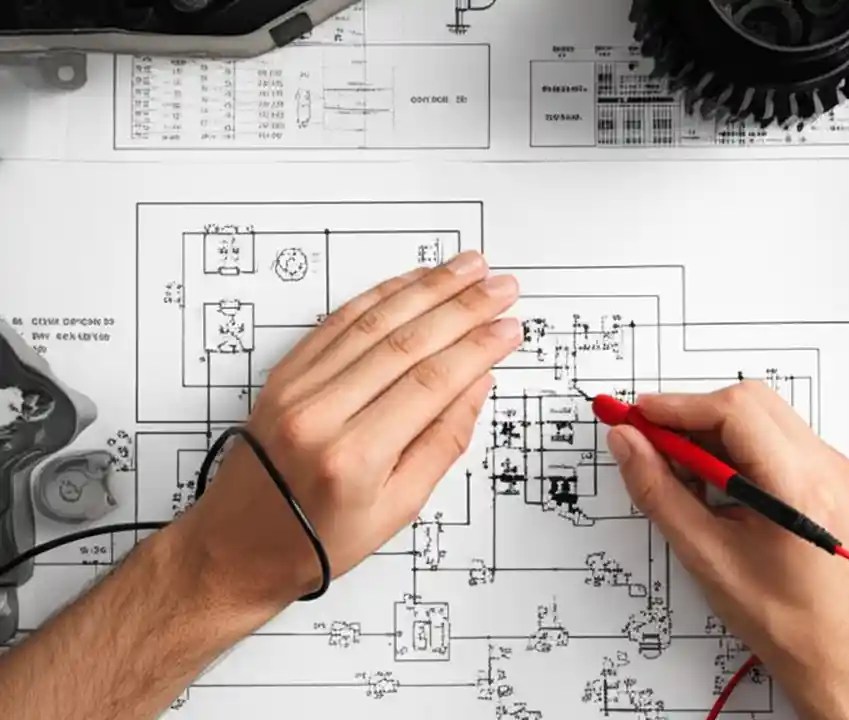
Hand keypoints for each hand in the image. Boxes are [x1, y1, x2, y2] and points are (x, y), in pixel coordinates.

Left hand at [171, 251, 520, 612]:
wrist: (236, 547)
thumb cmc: (315, 541)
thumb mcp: (397, 509)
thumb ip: (442, 443)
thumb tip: (476, 384)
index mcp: (353, 458)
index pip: (431, 384)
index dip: (476, 349)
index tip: (509, 327)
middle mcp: (320, 415)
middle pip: (406, 344)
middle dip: (462, 308)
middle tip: (501, 287)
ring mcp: (296, 389)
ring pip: (374, 322)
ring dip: (427, 288)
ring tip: (468, 268)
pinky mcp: (284, 374)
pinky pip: (339, 321)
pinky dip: (380, 295)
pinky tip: (413, 280)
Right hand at [607, 381, 848, 719]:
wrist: (834, 650)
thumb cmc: (780, 617)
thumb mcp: (706, 555)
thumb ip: (660, 491)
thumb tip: (628, 444)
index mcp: (800, 488)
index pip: (735, 412)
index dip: (679, 407)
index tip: (637, 417)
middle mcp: (828, 468)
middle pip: (751, 403)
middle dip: (694, 416)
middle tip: (651, 440)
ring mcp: (837, 469)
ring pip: (765, 416)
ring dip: (716, 431)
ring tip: (683, 470)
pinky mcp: (834, 476)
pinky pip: (780, 437)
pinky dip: (740, 446)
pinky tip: (717, 482)